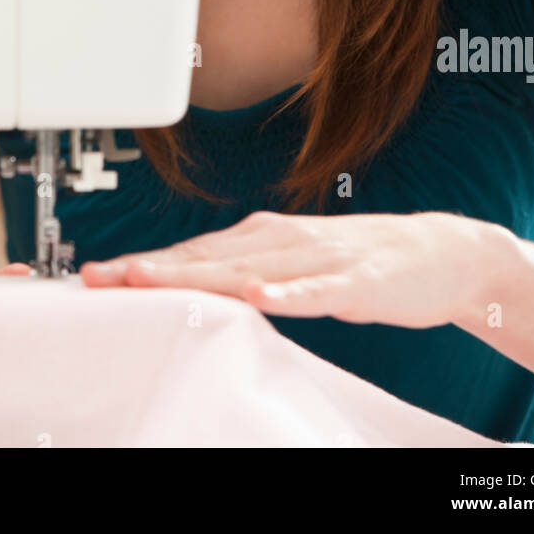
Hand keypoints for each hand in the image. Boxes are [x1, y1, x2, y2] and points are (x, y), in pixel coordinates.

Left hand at [80, 209, 505, 328]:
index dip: (142, 263)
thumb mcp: (292, 267)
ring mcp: (318, 257)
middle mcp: (281, 239)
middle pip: (204, 258)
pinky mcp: (357, 280)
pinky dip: (288, 292)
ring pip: (247, 269)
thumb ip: (245, 276)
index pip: (190, 254)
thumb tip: (189, 290)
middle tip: (98, 277)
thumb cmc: (357, 262)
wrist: (439, 251)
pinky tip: (261, 297)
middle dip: (149, 268)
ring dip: (196, 276)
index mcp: (262, 237)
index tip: (94, 274)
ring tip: (151, 281)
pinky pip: (317, 290)